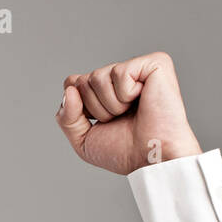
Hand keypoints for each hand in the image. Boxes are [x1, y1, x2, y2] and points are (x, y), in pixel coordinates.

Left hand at [55, 52, 200, 174]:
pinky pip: (119, 73)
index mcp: (107, 91)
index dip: (80, 107)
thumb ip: (66, 117)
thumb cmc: (125, 152)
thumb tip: (69, 89)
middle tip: (120, 119)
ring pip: (97, 77)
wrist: (151, 158)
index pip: (73, 83)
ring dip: (110, 105)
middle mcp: (121, 76)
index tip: (101, 123)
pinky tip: (143, 100)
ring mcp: (138, 68)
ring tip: (131, 112)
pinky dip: (126, 95)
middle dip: (95, 108)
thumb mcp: (83, 139)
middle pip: (82, 81)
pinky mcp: (155, 63)